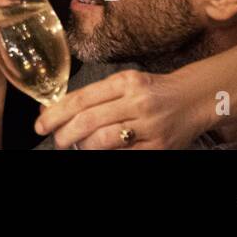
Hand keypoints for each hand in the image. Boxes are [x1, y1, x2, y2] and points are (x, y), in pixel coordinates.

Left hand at [34, 68, 211, 148]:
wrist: (194, 99)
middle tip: (55, 139)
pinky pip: (125, 154)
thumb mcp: (125, 83)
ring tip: (73, 146)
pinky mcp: (159, 147)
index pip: (81, 98)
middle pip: (88, 120)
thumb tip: (53, 108)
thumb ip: (94, 95)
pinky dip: (105, 155)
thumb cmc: (152, 91)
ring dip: (82, 146)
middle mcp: (137, 102)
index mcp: (125, 82)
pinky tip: (96, 152)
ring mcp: (149, 126)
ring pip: (103, 140)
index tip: (41, 123)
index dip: (56, 113)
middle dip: (64, 133)